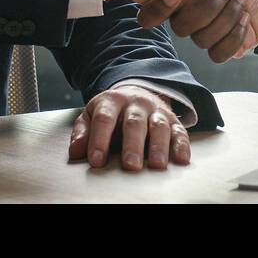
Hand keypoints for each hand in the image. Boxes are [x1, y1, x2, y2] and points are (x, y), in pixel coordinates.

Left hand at [67, 85, 190, 170]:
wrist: (137, 92)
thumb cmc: (111, 112)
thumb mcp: (92, 114)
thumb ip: (83, 132)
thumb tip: (75, 153)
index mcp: (112, 101)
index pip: (105, 119)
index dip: (99, 140)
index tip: (96, 161)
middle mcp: (136, 103)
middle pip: (134, 123)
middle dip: (132, 145)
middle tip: (130, 165)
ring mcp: (156, 110)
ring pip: (159, 126)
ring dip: (159, 146)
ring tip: (156, 165)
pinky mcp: (173, 120)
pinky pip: (179, 131)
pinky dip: (182, 146)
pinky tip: (181, 160)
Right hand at [137, 0, 257, 61]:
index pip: (154, 9)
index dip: (158, 9)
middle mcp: (193, 7)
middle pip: (183, 26)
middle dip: (206, 8)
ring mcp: (210, 24)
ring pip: (202, 40)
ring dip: (223, 23)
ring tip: (243, 5)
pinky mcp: (229, 37)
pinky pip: (221, 52)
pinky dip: (234, 39)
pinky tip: (247, 21)